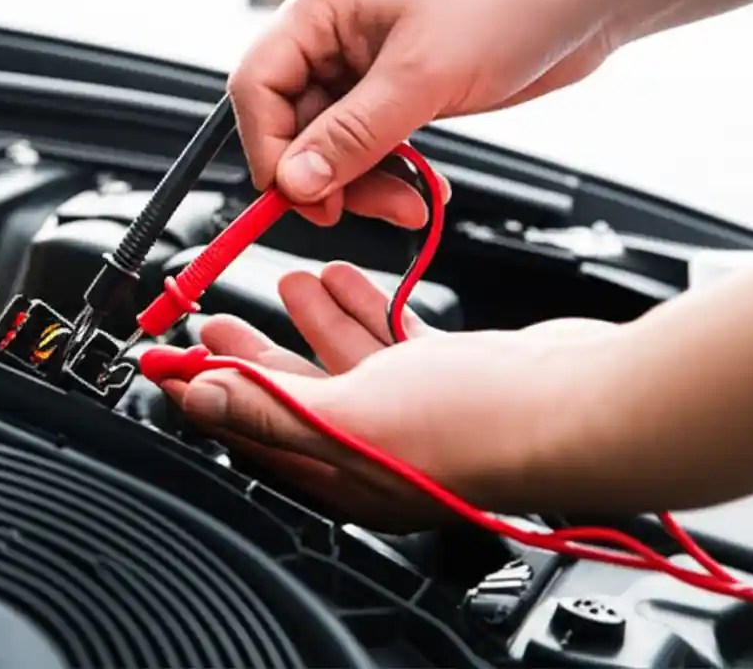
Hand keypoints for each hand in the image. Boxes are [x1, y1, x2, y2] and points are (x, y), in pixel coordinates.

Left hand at [160, 262, 619, 530]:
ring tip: (280, 280)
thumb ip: (268, 406)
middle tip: (209, 321)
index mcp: (340, 473)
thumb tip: (197, 398)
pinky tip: (343, 278)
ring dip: (308, 322)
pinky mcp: (450, 376)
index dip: (204, 396)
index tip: (168, 363)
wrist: (585, 407)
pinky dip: (364, 308)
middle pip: (290, 396)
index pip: (250, 434)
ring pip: (344, 363)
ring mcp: (414, 411)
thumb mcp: (348, 414)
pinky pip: (392, 341)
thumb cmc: (476, 426)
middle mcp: (373, 448)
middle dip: (247, 354)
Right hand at [229, 0, 622, 226]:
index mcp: (322, 5)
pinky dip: (384, 174)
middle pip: (291, 120)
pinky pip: (364, 144)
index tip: (293, 195)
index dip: (268, 146)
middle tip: (347, 211)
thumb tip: (294, 182)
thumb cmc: (512, 6)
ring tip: (405, 205)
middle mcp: (333, 32)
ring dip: (360, 183)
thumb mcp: (422, 79)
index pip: (257, 84)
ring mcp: (362, 62)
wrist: (584, 4)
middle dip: (323, 174)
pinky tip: (417, 188)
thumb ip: (350, 136)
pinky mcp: (392, 88)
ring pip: (328, 142)